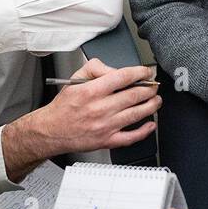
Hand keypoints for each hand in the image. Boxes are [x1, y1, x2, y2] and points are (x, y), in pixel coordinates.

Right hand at [36, 58, 160, 153]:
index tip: (147, 71)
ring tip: (156, 100)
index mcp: (92, 91)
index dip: (140, 72)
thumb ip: (95, 68)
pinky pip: (130, 137)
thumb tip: (116, 70)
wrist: (51, 131)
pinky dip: (144, 131)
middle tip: (154, 85)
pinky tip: (150, 124)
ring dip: (151, 106)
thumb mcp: (75, 79)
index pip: (123, 77)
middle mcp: (100, 108)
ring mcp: (105, 126)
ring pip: (136, 114)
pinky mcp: (107, 140)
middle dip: (149, 89)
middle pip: (134, 95)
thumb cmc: (64, 106)